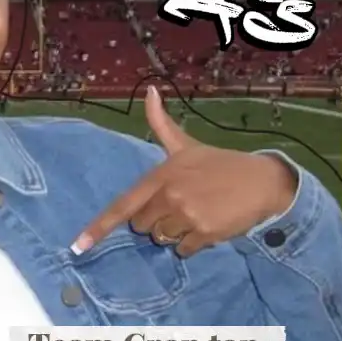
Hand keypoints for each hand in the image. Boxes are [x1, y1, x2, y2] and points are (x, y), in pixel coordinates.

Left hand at [72, 87, 297, 257]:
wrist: (263, 182)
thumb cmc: (221, 164)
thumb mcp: (187, 145)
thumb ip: (161, 124)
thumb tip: (149, 91)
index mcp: (161, 175)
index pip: (123, 205)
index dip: (99, 227)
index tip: (78, 246)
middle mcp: (169, 196)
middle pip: (142, 226)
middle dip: (155, 220)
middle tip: (180, 205)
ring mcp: (186, 216)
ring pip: (162, 238)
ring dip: (175, 232)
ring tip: (197, 212)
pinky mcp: (204, 234)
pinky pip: (183, 250)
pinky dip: (192, 243)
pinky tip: (207, 225)